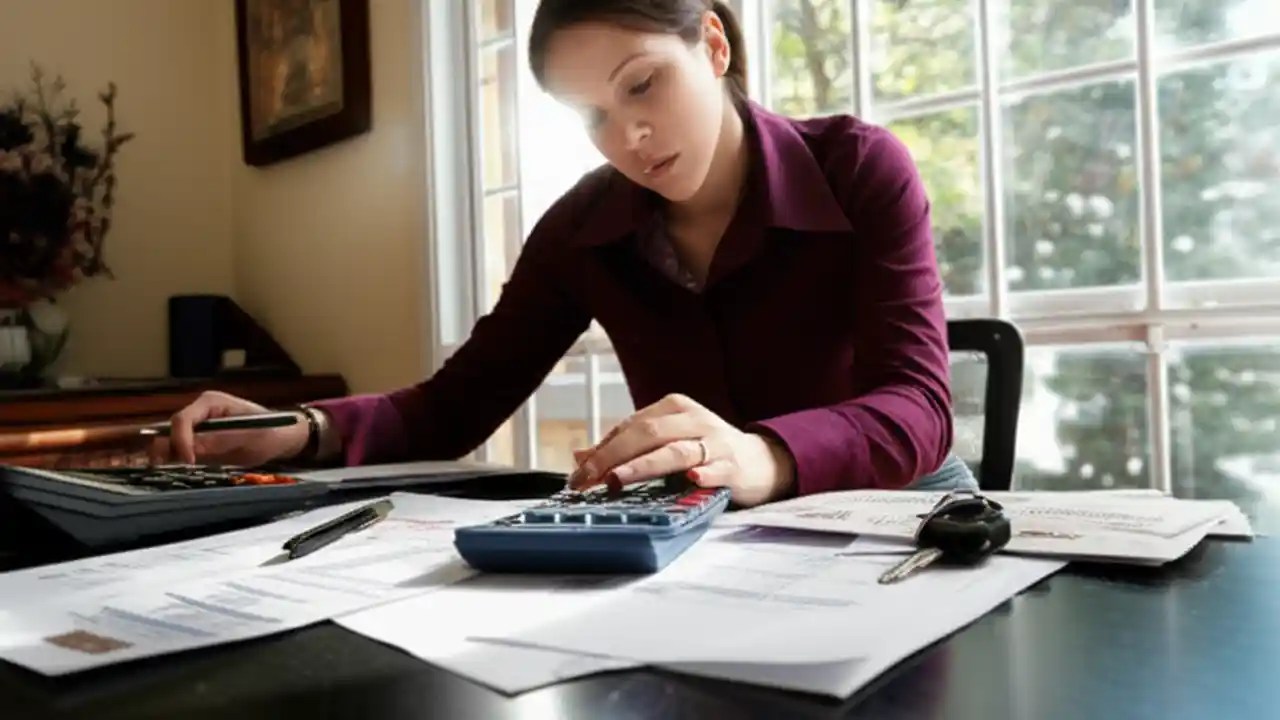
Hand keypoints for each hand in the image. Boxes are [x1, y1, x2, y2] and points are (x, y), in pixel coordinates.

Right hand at [147, 391, 309, 465]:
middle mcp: (198, 413)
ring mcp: (197, 428)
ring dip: (168, 457)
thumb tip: (191, 449)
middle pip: (170, 430)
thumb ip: (220, 440)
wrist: (280, 438)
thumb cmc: (269, 431)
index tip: (189, 461)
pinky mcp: (199, 444)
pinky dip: (175, 463)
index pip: (182, 419)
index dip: (180, 440)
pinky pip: (179, 453)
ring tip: (171, 473)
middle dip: (168, 450)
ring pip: (170, 442)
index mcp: (209, 403)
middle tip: (172, 470)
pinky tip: (178, 473)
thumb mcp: (248, 436)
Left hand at [568, 394, 795, 507]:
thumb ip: (625, 448)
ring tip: (617, 479)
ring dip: (644, 466)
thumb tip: (579, 456)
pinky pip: (717, 469)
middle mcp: (694, 420)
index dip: (602, 449)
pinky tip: (693, 478)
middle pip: (648, 434)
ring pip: (676, 451)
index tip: (578, 474)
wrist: (759, 462)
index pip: (631, 426)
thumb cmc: (705, 451)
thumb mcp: (665, 442)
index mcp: (675, 408)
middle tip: (587, 480)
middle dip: (612, 457)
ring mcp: (716, 443)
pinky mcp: (734, 467)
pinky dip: (704, 473)